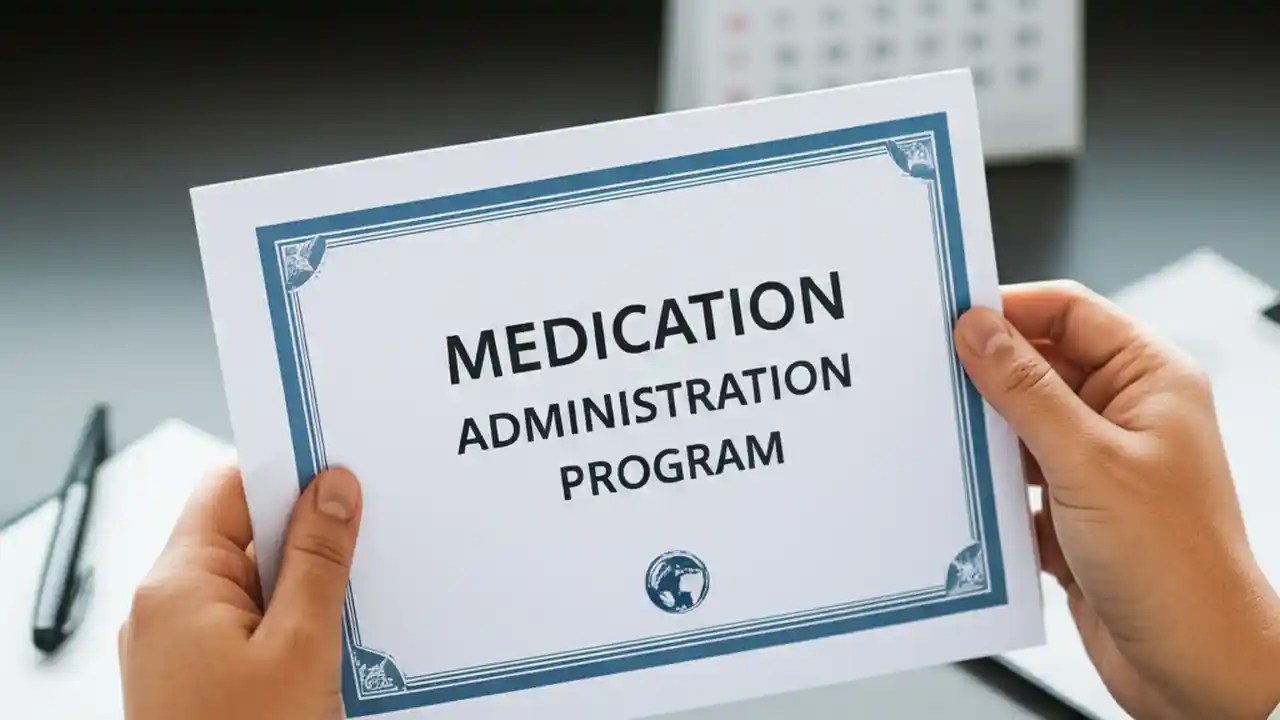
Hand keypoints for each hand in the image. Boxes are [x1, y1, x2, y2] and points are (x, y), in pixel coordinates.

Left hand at [119, 466, 362, 719]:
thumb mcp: (300, 645)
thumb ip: (318, 560)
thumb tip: (331, 490)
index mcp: (177, 585)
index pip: (229, 488)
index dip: (285, 473)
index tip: (338, 473)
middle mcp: (164, 609)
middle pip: (244, 536)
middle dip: (305, 539)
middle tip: (360, 550)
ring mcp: (175, 647)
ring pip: (250, 586)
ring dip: (301, 591)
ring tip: (344, 620)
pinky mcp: (193, 677)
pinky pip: (245, 626)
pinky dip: (286, 627)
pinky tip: (325, 651)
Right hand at [955, 282, 1279, 719]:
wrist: (1195, 667)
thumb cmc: (1177, 567)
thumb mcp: (1088, 463)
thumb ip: (1026, 391)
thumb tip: (979, 330)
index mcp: (1150, 381)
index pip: (1069, 312)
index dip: (1009, 308)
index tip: (949, 316)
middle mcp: (1126, 415)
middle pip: (1039, 366)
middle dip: (986, 374)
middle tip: (929, 375)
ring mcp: (1099, 465)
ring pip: (1022, 425)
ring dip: (984, 434)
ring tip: (941, 438)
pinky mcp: (1073, 512)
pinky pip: (1016, 479)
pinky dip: (989, 485)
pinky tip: (963, 495)